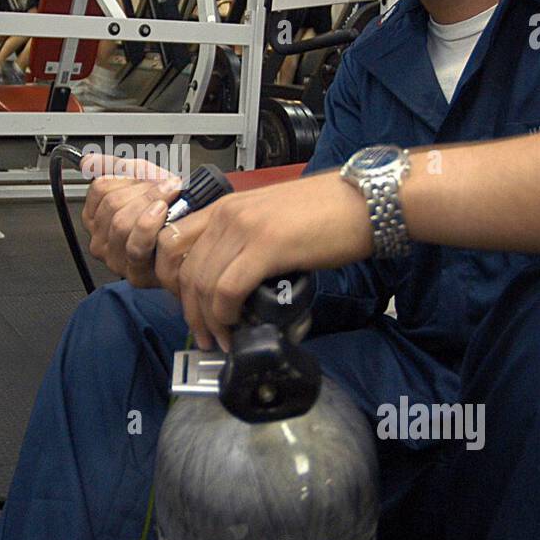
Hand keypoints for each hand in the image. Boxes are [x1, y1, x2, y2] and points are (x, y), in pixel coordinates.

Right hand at [80, 153, 182, 285]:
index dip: (127, 178)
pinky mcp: (134, 273)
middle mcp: (101, 240)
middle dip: (143, 192)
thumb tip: (87, 161)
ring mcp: (115, 259)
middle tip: (165, 187)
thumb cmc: (171, 208)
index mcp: (96, 217)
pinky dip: (150, 225)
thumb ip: (114, 168)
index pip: (100, 188)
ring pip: (121, 223)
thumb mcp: (143, 179)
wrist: (195, 231)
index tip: (149, 176)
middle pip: (111, 205)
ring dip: (149, 205)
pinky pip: (135, 245)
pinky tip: (163, 213)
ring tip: (169, 198)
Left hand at [155, 170, 371, 350]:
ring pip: (202, 282)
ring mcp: (244, 228)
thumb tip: (234, 285)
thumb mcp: (272, 221)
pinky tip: (236, 326)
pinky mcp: (266, 246)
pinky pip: (227, 288)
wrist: (367, 200)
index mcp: (225, 207)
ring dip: (207, 319)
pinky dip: (226, 315)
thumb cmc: (329, 213)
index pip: (172, 242)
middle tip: (205, 334)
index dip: (173, 282)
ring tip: (222, 339)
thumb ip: (246, 243)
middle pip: (182, 268)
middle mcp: (227, 214)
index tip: (191, 307)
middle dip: (188, 310)